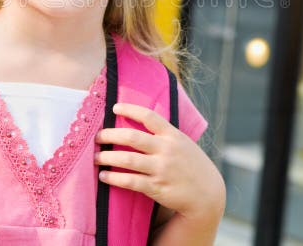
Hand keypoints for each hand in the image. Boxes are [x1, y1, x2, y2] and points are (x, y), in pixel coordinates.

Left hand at [93, 102, 225, 223]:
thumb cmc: (192, 166)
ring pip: (127, 159)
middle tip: (97, 136)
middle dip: (109, 135)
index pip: (149, 116)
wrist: (208, 194)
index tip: (114, 107)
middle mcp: (166, 150)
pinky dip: (114, 178)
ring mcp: (161, 168)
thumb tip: (142, 122)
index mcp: (173, 135)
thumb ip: (165, 134)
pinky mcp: (156, 187)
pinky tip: (104, 176)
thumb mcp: (184, 143)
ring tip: (95, 157)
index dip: (130, 109)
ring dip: (107, 157)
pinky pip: (130, 181)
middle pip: (132, 136)